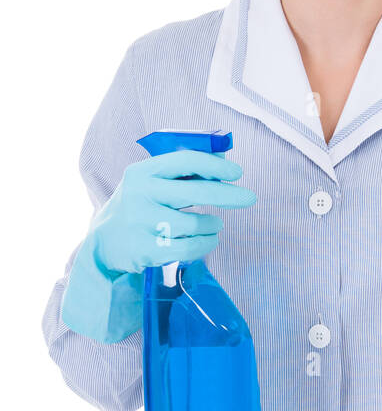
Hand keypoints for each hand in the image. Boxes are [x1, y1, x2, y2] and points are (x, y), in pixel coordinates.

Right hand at [90, 149, 256, 274]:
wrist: (103, 243)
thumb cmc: (139, 207)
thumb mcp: (151, 183)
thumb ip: (183, 173)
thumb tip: (223, 161)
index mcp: (143, 171)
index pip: (185, 161)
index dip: (214, 166)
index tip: (237, 173)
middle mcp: (140, 194)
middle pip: (195, 193)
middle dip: (228, 195)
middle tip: (249, 198)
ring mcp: (141, 223)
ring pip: (195, 224)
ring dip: (213, 225)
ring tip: (215, 224)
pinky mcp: (146, 250)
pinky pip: (189, 248)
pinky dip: (206, 244)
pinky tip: (209, 239)